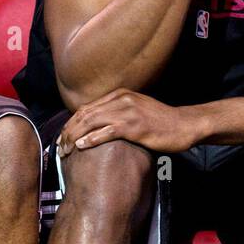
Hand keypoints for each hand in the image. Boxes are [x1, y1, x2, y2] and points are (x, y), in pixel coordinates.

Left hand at [57, 89, 202, 156]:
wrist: (184, 125)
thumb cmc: (161, 121)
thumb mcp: (137, 109)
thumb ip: (119, 112)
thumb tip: (98, 125)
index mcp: (120, 94)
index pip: (87, 108)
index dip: (71, 123)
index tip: (63, 138)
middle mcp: (121, 100)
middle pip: (85, 114)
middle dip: (68, 131)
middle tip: (59, 147)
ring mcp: (128, 112)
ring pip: (91, 122)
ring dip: (75, 136)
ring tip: (65, 149)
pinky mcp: (134, 126)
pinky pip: (106, 132)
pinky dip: (91, 139)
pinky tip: (81, 146)